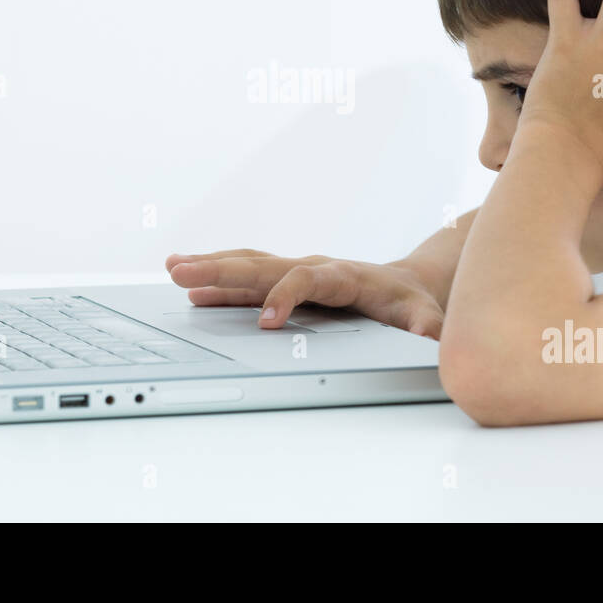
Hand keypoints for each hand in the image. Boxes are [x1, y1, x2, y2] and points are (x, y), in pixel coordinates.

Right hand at [165, 250, 444, 338]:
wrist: (404, 284)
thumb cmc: (411, 302)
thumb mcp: (425, 316)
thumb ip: (425, 328)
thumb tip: (430, 338)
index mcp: (342, 275)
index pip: (306, 280)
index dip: (284, 298)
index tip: (265, 323)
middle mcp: (312, 265)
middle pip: (262, 264)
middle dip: (220, 269)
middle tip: (181, 273)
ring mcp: (295, 270)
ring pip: (248, 264)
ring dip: (210, 266)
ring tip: (172, 268)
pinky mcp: (284, 278)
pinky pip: (246, 274)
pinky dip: (217, 276)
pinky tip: (187, 280)